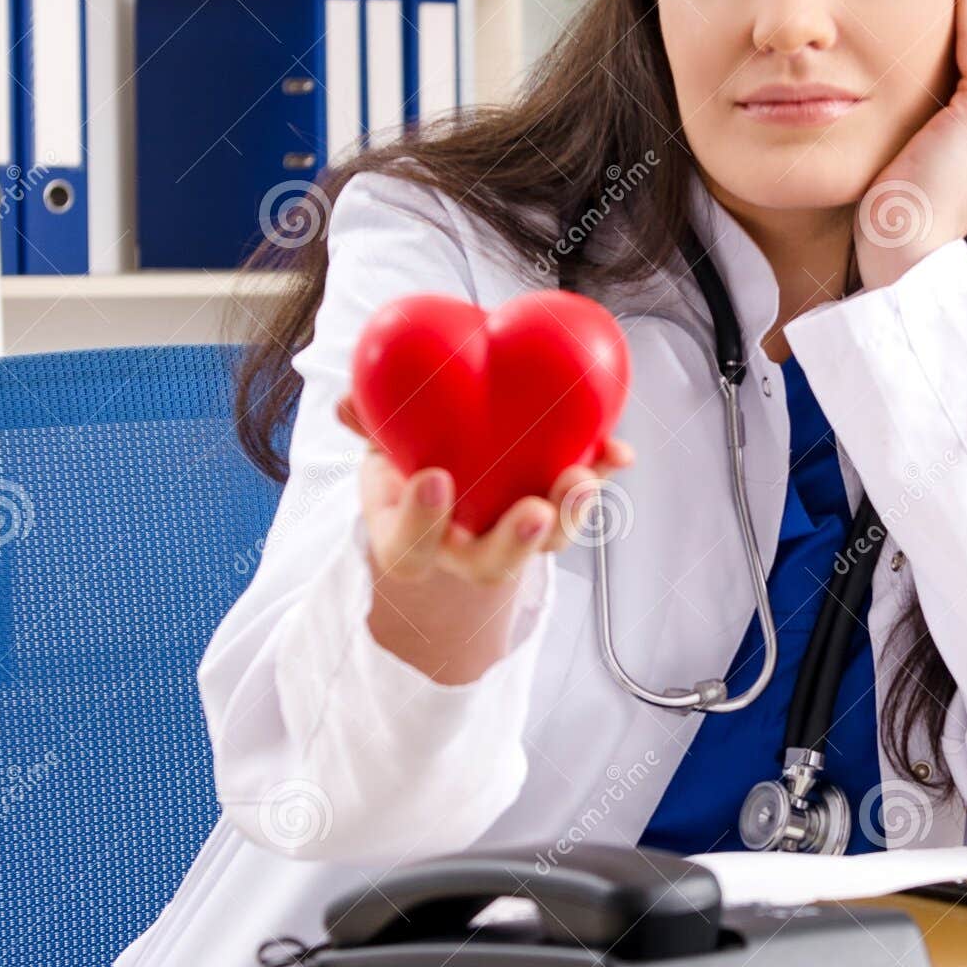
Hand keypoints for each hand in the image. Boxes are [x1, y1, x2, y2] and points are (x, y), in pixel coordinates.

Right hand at [335, 393, 635, 588]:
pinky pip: (578, 501)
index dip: (423, 523)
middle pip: (492, 563)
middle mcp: (465, 550)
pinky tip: (618, 451)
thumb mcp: (376, 442)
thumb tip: (349, 402)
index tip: (434, 480)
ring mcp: (514, 537)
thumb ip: (364, 422)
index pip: (411, 547)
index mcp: (410, 539)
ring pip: (546, 542)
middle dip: (515, 540)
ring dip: (569, 511)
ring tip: (583, 475)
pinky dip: (599, 473)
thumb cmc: (403, 459)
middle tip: (533, 509)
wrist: (442, 475)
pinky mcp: (554, 512)